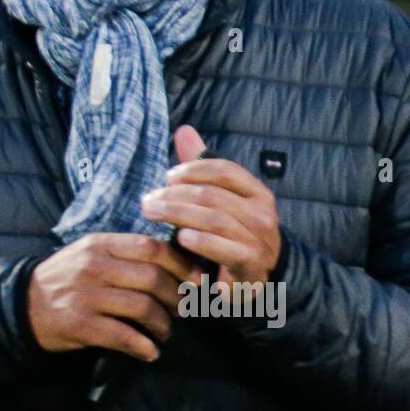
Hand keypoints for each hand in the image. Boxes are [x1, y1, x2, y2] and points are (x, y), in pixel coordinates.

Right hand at [26, 232, 202, 359]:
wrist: (23, 304)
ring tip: (164, 333)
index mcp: (100, 245)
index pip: (151, 247)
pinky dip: (143, 347)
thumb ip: (123, 253)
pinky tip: (149, 352)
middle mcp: (94, 266)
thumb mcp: (89, 253)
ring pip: (143, 308)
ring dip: (163, 325)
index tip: (196, 280)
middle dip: (177, 298)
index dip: (181, 264)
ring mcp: (87, 296)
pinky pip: (124, 336)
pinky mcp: (80, 324)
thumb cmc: (66, 278)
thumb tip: (174, 262)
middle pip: (153, 279)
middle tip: (183, 311)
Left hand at [140, 125, 281, 286]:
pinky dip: (202, 241)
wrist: (255, 280)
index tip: (167, 177)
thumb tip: (183, 130)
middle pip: (213, 195)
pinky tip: (181, 238)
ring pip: (215, 219)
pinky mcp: (252, 264)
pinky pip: (225, 248)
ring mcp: (259, 239)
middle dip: (176, 195)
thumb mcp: (220, 200)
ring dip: (179, 214)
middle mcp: (262, 213)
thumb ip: (202, 167)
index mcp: (256, 192)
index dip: (193, 170)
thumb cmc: (232, 234)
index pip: (225, 169)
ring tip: (152, 213)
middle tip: (147, 200)